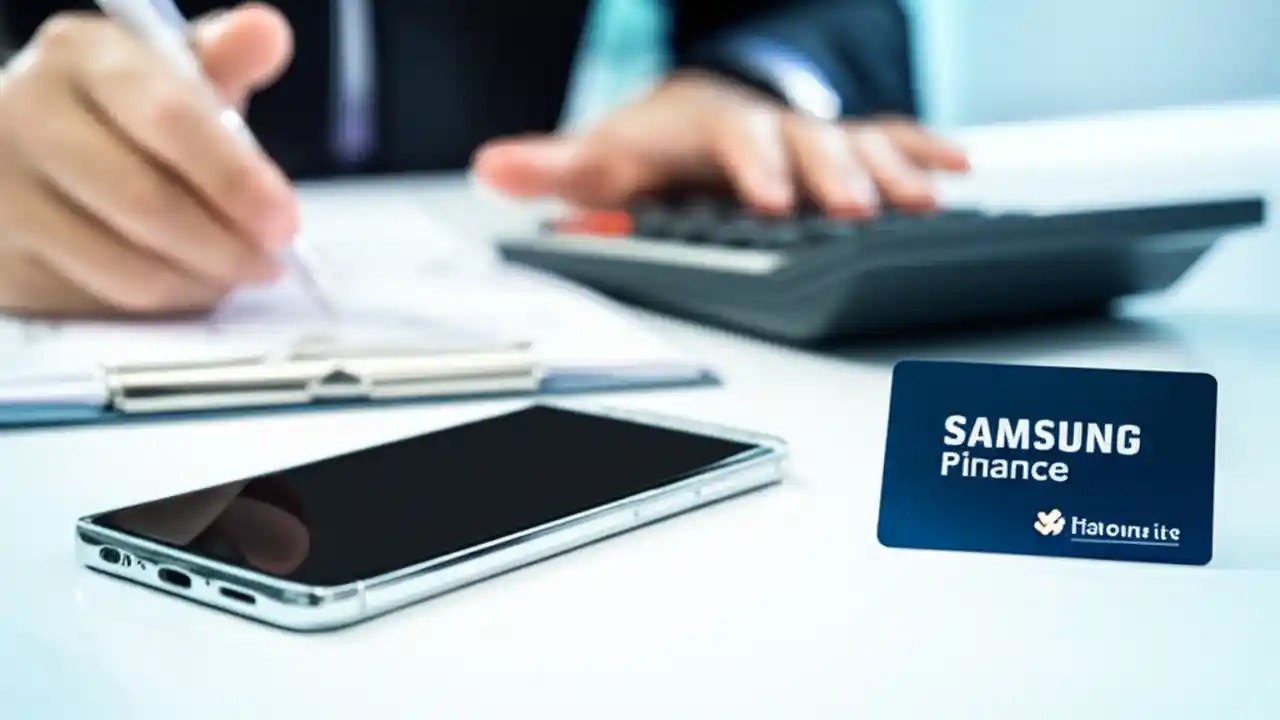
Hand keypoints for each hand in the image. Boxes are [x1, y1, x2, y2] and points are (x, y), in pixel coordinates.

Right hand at [0, 3, 297, 316]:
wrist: (39, 158)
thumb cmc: (128, 116)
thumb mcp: (174, 78)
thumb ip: (223, 60)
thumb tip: (267, 31)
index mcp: (82, 56)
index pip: (169, 118)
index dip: (234, 177)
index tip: (284, 220)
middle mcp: (28, 114)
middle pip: (145, 201)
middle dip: (225, 243)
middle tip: (271, 261)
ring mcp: (7, 191)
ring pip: (128, 262)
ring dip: (202, 278)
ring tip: (238, 270)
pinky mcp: (8, 259)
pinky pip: (107, 295)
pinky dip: (167, 297)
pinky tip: (193, 281)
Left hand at [473, 70, 967, 215]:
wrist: (695, 111)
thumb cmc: (655, 146)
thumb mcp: (603, 158)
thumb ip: (557, 169)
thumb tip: (493, 166)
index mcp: (711, 128)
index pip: (736, 140)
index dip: (757, 166)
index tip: (773, 199)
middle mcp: (768, 127)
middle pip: (807, 140)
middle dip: (837, 172)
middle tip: (862, 208)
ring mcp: (808, 136)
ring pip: (856, 141)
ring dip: (890, 166)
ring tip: (926, 195)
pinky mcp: (840, 149)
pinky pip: (889, 139)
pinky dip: (923, 151)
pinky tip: (956, 168)